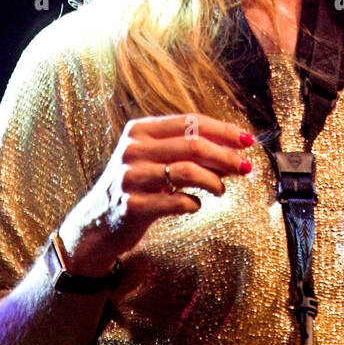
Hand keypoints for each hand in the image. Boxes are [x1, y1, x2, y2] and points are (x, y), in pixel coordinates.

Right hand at [57, 113, 253, 276]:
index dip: (222, 130)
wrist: (97, 223)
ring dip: (214, 180)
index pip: (190, 121)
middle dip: (226, 155)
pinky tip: (196, 205)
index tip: (246, 140)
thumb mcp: (155, 161)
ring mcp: (130, 176)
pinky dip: (193, 203)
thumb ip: (188, 153)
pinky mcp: (131, 204)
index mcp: (140, 130)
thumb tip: (233, 152)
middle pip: (193, 144)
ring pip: (187, 171)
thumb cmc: (134, 187)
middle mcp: (133, 149)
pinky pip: (176, 201)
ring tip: (221, 189)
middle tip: (244, 167)